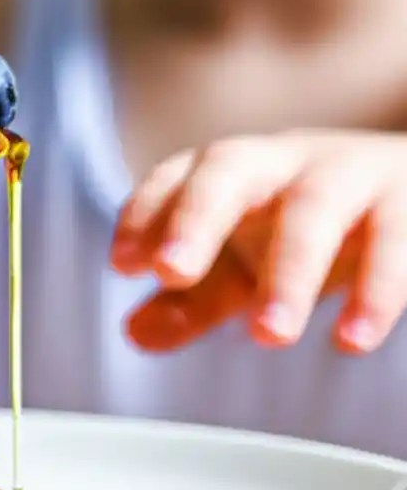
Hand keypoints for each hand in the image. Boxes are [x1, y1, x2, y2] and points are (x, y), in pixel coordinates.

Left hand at [111, 130, 406, 354]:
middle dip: (196, 217)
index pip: (175, 176)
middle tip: (172, 272)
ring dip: (289, 272)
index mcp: (232, 170)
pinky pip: (397, 241)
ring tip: (268, 337)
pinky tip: (351, 339)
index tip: (123, 263)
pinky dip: (378, 291)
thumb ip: (189, 300)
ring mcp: (350, 176)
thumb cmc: (306, 227)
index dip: (145, 213)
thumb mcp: (244, 266)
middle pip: (230, 169)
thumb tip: (134, 334)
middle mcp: (283, 162)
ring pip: (314, 209)